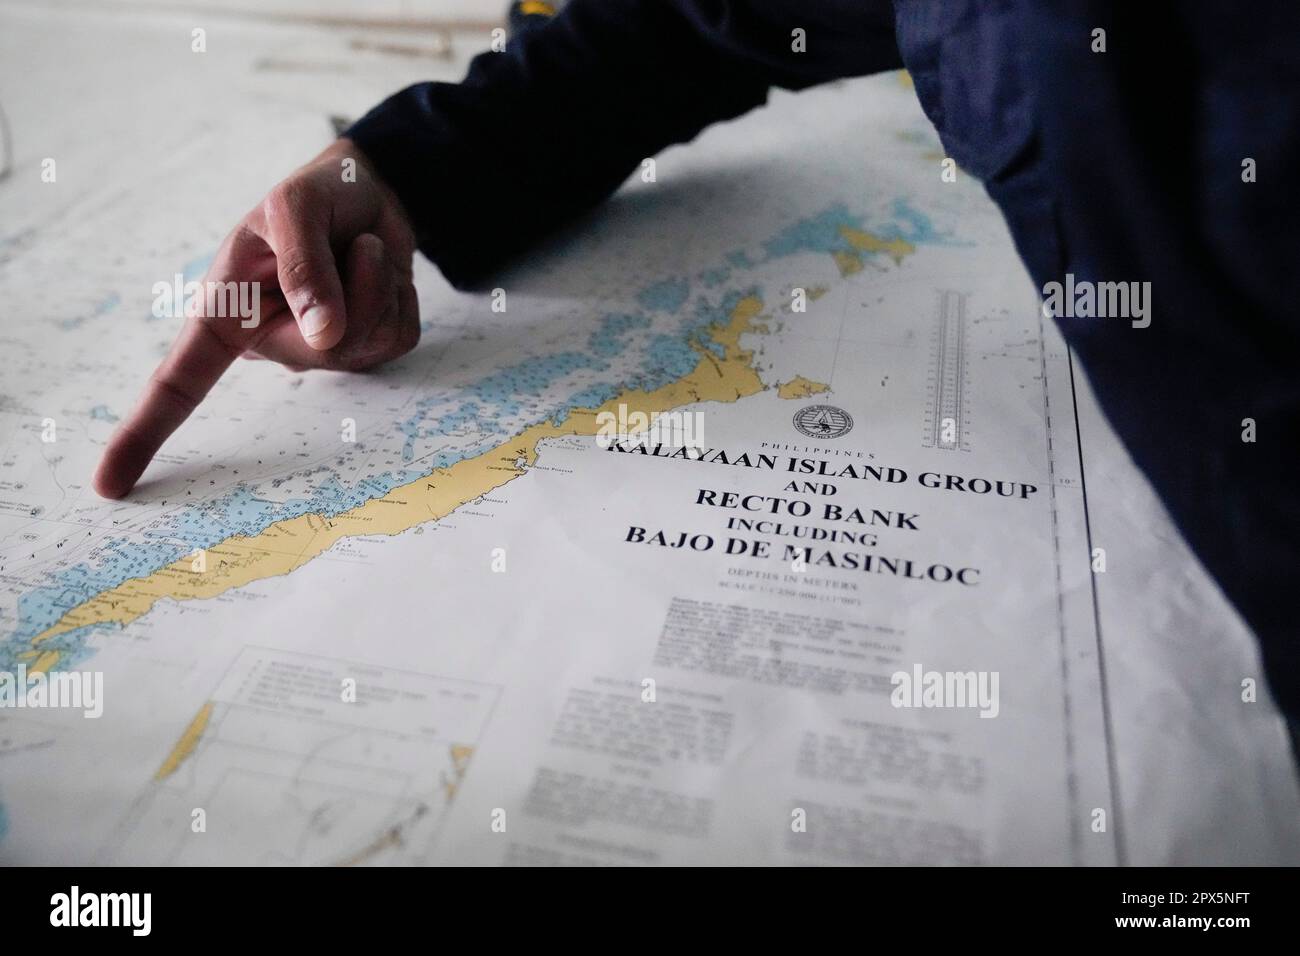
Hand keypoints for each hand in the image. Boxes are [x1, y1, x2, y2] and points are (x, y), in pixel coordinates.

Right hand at [93, 138, 419, 498]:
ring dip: (378, 281)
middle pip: (323, 352)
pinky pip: (399, 337)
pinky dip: (402, 292)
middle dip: (350, 286)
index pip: (177, 382)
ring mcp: (323, 353)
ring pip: (366, 344)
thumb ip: (302, 265)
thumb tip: (322, 336)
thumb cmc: (316, 196)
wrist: (369, 192)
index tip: (107, 485)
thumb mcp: (293, 205)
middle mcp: (272, 343)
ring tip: (358, 250)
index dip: (143, 434)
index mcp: (227, 315)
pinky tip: (382, 272)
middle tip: (342, 244)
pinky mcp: (371, 350)